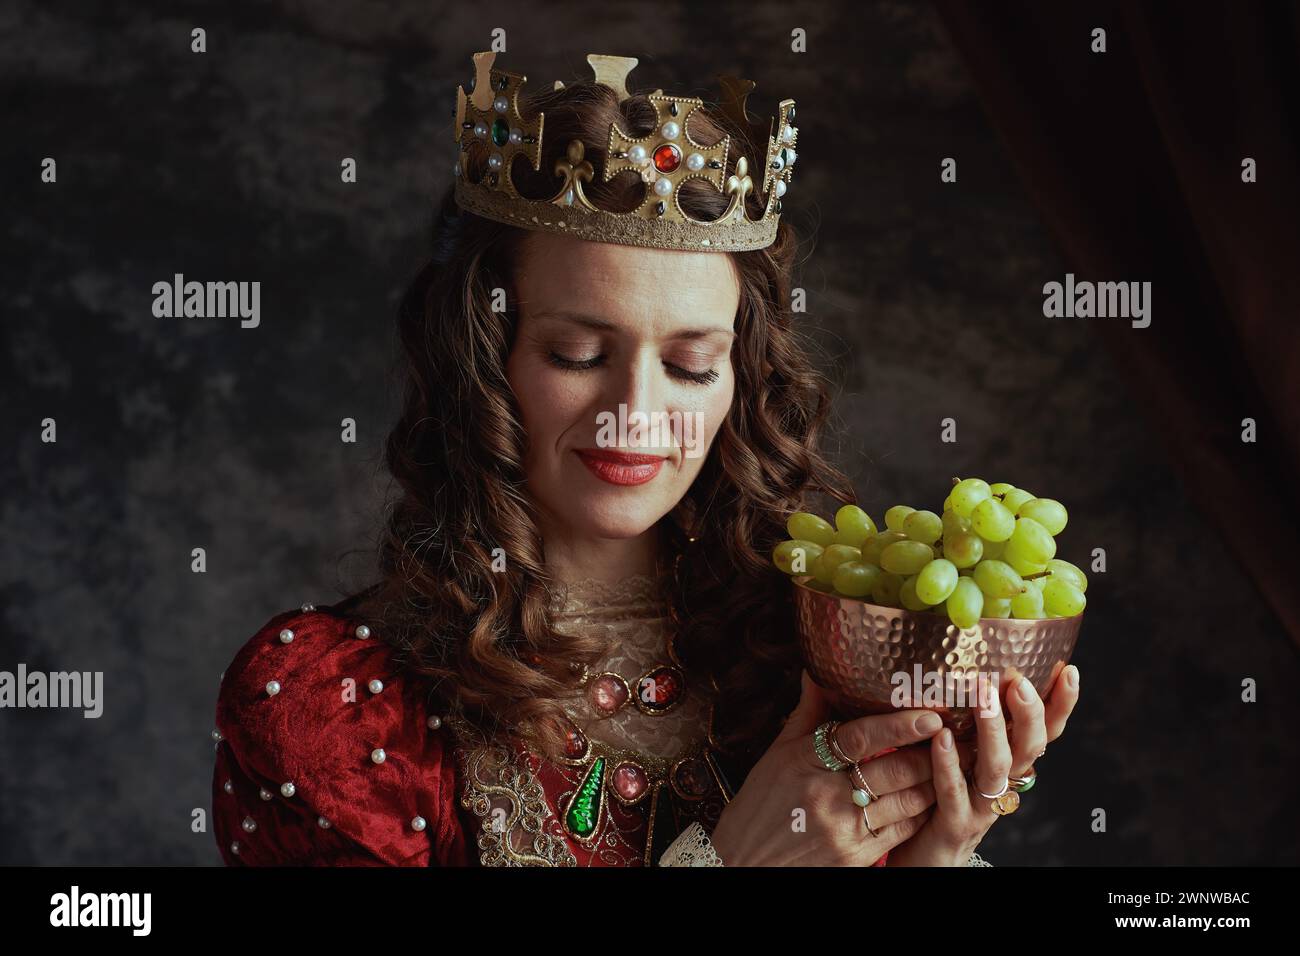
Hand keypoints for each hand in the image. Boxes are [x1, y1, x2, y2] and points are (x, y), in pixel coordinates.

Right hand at [709, 671, 947, 865]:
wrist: (743, 861)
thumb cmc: (760, 804)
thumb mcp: (777, 754)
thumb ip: (807, 714)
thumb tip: (818, 672)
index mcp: (806, 762)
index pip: (860, 738)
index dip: (898, 726)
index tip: (929, 715)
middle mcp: (827, 796)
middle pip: (893, 770)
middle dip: (930, 752)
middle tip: (956, 736)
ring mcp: (844, 830)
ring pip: (906, 801)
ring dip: (932, 780)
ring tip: (953, 762)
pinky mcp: (856, 856)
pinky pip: (901, 830)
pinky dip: (920, 811)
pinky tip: (931, 796)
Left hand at [886, 664, 1080, 865]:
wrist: (925, 861)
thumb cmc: (939, 801)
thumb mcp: (961, 758)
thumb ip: (969, 724)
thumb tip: (971, 670)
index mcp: (1008, 766)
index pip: (1044, 733)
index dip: (1059, 705)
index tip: (1068, 670)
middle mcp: (1002, 785)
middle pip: (1029, 749)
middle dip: (1028, 713)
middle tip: (1016, 680)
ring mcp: (980, 808)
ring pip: (998, 769)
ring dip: (994, 732)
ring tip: (984, 698)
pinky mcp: (953, 826)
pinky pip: (954, 793)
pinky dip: (949, 764)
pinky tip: (941, 738)